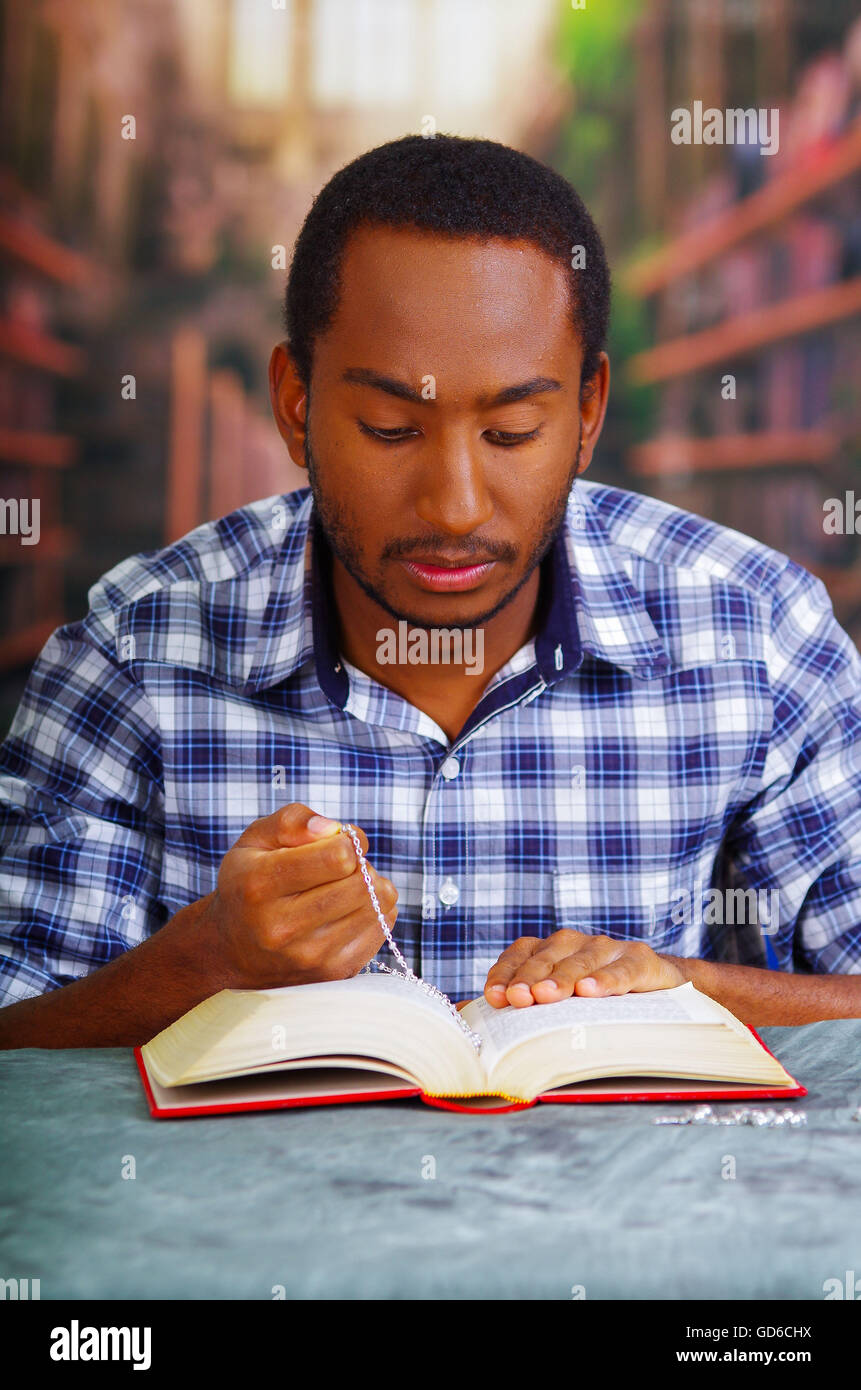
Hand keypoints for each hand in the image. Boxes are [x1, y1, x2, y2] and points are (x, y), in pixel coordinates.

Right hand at [202, 804, 396, 990]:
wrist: (231, 951)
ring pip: (376, 906)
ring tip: (344, 887)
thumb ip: (291, 821)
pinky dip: (374, 911)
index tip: (336, 842)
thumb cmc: (250, 884)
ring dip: (369, 887)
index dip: (346, 841)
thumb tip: (332, 829)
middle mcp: (282, 927)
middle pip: (361, 883)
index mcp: (259, 885)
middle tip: (341, 866)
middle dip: (359, 864)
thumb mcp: (254, 841)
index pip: (337, 857)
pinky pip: (381, 928)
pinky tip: (347, 909)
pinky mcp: (332, 974)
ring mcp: (310, 956)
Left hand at [483, 929, 686, 1007]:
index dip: (506, 974)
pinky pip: (622, 969)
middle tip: (519, 999)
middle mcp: (574, 943)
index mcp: (549, 950)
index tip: (494, 998)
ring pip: (581, 960)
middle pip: (547, 957)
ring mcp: (608, 949)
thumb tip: (464, 1016)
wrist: (661, 989)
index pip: (519, 955)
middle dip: (530, 978)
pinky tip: (592, 992)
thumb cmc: (596, 1001)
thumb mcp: (558, 1002)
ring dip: (564, 977)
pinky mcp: (640, 959)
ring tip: (549, 996)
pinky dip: (607, 979)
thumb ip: (516, 1005)